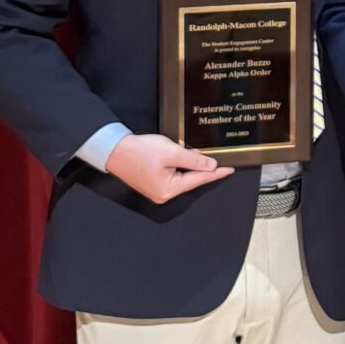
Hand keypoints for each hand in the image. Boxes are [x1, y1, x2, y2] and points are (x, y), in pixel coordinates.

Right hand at [105, 132, 233, 203]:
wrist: (114, 149)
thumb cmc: (138, 151)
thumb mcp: (171, 152)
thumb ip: (193, 160)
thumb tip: (210, 166)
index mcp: (168, 189)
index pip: (199, 179)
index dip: (216, 172)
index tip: (230, 169)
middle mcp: (163, 194)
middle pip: (191, 179)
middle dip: (203, 167)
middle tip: (217, 157)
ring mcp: (157, 189)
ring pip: (182, 176)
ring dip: (191, 165)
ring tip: (198, 155)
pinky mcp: (153, 182)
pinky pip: (173, 174)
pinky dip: (180, 166)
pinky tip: (184, 157)